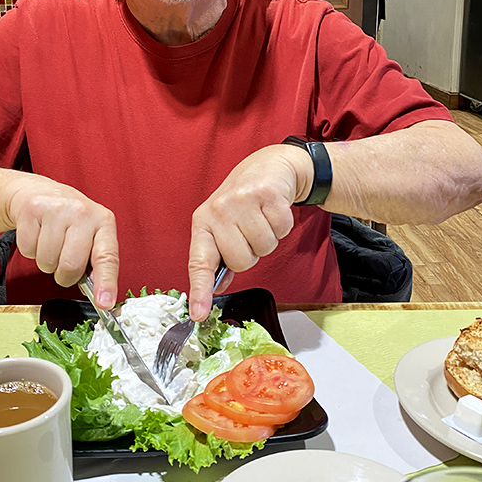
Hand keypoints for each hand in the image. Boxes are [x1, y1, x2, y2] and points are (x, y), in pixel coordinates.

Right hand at [6, 175, 118, 307]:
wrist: (40, 193)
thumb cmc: (70, 220)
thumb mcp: (91, 234)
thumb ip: (97, 262)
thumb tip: (101, 297)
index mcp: (103, 221)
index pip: (107, 257)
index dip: (106, 283)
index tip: (105, 303)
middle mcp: (82, 212)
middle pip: (71, 266)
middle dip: (64, 275)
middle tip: (63, 262)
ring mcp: (57, 209)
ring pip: (47, 261)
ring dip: (46, 262)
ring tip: (51, 244)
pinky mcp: (32, 210)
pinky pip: (28, 250)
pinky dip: (31, 250)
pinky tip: (38, 235)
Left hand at [187, 145, 309, 319]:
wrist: (269, 167)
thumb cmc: (243, 201)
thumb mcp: (224, 225)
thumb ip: (220, 256)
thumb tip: (217, 287)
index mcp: (203, 222)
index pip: (199, 263)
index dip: (199, 291)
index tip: (198, 314)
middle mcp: (218, 210)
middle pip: (241, 261)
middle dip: (252, 253)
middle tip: (250, 233)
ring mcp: (241, 201)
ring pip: (263, 247)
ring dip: (268, 239)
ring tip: (262, 220)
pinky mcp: (266, 194)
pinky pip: (281, 230)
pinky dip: (282, 226)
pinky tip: (273, 210)